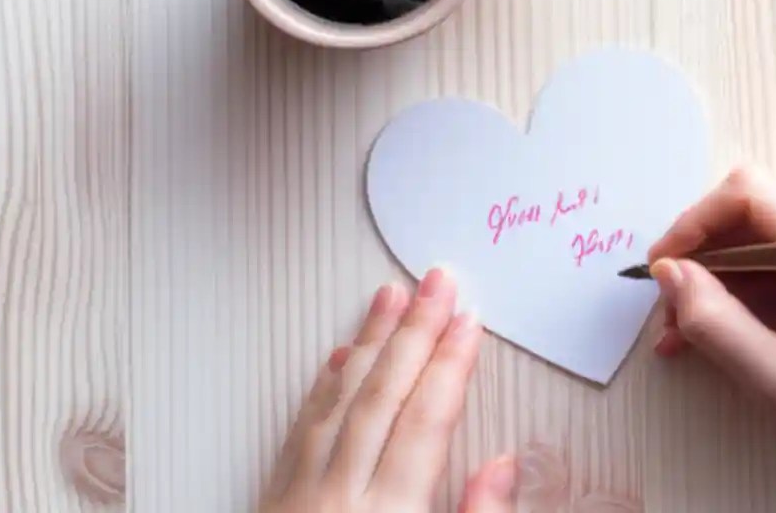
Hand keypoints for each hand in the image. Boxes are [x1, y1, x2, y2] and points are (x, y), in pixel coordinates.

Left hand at [262, 269, 514, 512]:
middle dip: (415, 332)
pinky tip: (341, 357)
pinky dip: (324, 386)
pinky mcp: (273, 499)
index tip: (469, 322)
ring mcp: (298, 496)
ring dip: (368, 343)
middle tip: (436, 284)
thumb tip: (501, 467)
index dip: (450, 365)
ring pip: (337, 401)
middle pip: (381, 396)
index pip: (425, 421)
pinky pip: (299, 429)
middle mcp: (338, 498)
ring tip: (390, 298)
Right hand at [648, 167, 775, 511]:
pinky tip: (709, 334)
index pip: (749, 193)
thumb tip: (668, 273)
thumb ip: (715, 322)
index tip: (661, 267)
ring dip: (712, 280)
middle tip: (669, 309)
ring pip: (754, 241)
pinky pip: (772, 268)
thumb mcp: (775, 377)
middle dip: (698, 255)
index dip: (694, 220)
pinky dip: (736, 294)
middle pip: (747, 212)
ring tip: (682, 335)